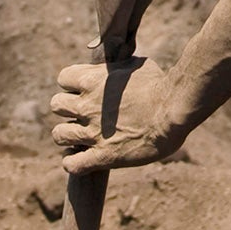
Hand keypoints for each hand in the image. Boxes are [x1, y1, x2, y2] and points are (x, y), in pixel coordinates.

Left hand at [50, 58, 186, 176]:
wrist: (174, 111)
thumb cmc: (160, 85)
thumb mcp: (135, 65)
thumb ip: (116, 68)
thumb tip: (114, 67)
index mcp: (92, 80)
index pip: (63, 78)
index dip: (72, 84)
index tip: (83, 90)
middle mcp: (87, 106)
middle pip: (56, 105)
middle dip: (67, 109)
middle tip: (83, 114)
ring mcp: (93, 132)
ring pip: (59, 135)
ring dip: (67, 135)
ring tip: (81, 138)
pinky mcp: (103, 156)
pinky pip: (73, 165)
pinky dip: (73, 163)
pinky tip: (83, 160)